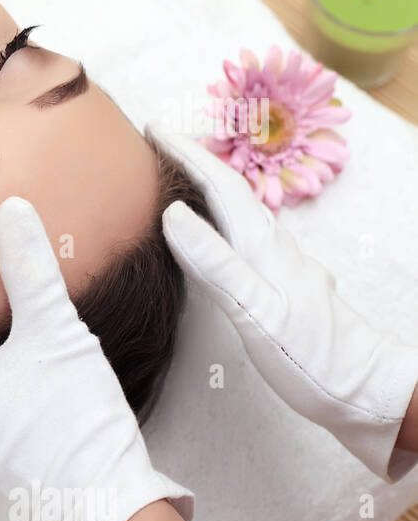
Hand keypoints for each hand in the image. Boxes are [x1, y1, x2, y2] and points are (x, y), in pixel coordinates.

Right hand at [146, 122, 417, 480]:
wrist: (368, 392)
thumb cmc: (311, 359)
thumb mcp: (256, 312)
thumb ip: (215, 262)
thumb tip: (173, 211)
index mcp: (264, 246)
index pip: (218, 186)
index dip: (185, 154)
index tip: (152, 128)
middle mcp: (275, 248)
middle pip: (229, 192)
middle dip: (192, 163)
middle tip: (155, 144)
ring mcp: (284, 266)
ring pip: (239, 214)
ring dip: (207, 190)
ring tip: (175, 180)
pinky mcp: (286, 288)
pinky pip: (244, 240)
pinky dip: (220, 223)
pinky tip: (216, 239)